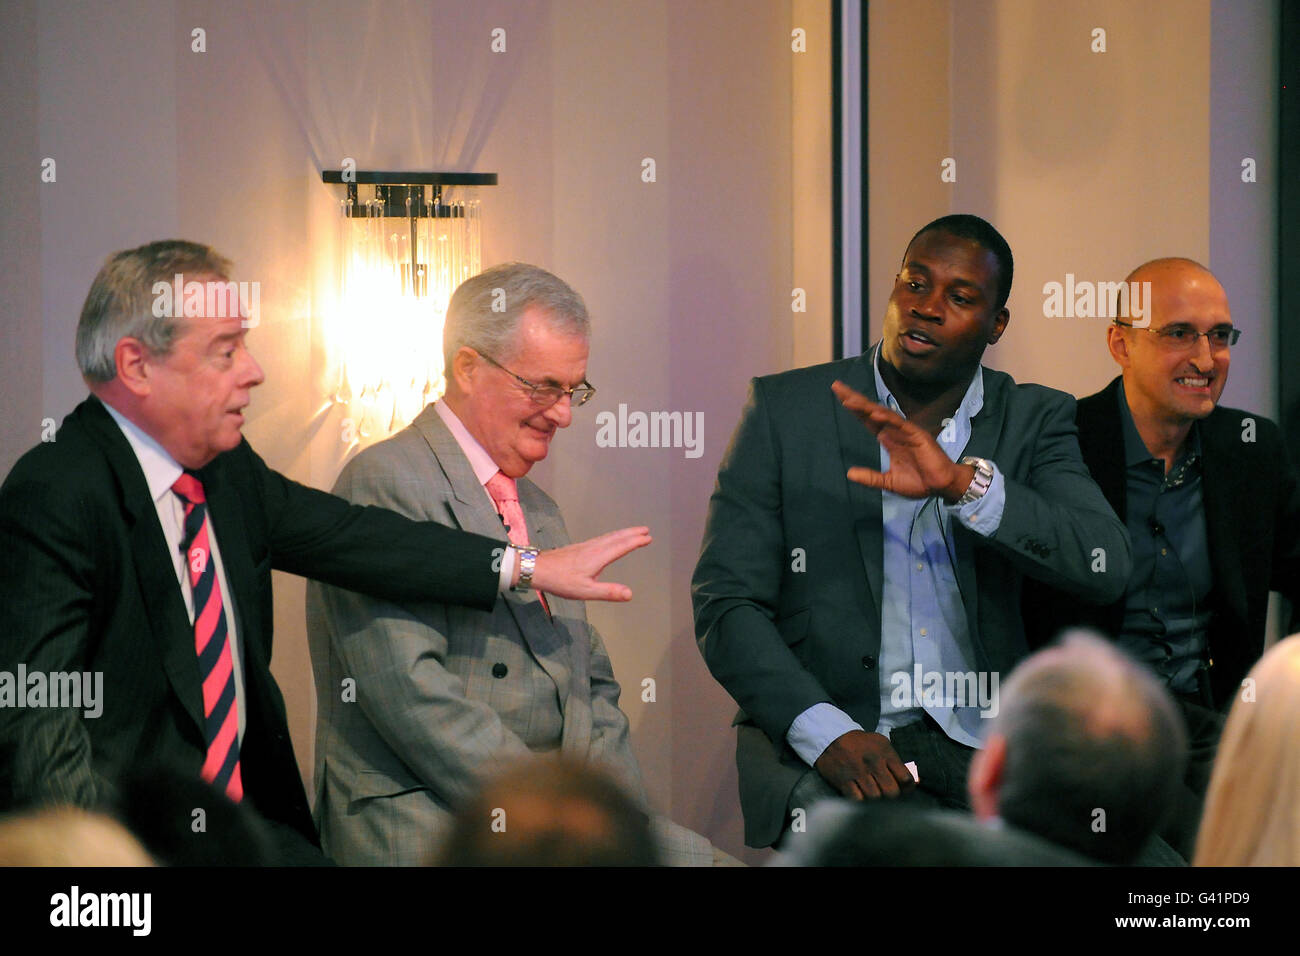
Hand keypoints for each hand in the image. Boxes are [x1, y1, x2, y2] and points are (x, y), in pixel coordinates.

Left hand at [526, 526, 651, 601]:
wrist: (538, 569)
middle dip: (632, 533)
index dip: (636, 541)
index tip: (648, 537)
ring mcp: (585, 546)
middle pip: (617, 537)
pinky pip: (601, 538)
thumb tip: (630, 594)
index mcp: (598, 557)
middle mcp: (594, 548)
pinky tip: (608, 540)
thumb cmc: (561, 581)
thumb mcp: (586, 591)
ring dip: (623, 533)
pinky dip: (612, 537)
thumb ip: (608, 592)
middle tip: (646, 530)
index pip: (622, 546)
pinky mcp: (579, 548)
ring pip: (609, 536)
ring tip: (632, 532)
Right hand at [814, 729, 916, 799]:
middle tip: (888, 794)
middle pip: (891, 792)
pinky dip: (861, 802)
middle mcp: (873, 763)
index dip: (908, 788)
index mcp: (885, 753)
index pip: (905, 778)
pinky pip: (857, 800)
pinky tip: (862, 796)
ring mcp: (857, 772)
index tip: (904, 790)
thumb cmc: (862, 744)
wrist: (831, 737)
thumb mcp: (882, 746)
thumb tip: (917, 782)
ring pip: (875, 798)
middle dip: (892, 797)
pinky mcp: (843, 780)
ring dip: (876, 800)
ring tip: (875, 795)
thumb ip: (899, 763)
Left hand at [830, 380, 972, 501]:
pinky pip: (900, 424)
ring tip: (849, 399)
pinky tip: (874, 413)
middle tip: (837, 386)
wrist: (940, 487)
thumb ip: (870, 477)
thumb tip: (849, 473)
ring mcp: (905, 431)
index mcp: (888, 438)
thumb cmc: (919, 482)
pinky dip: (887, 417)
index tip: (839, 396)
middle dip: (854, 398)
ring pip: (883, 414)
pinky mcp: (917, 435)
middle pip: (871, 411)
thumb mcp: (888, 482)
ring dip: (866, 406)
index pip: (867, 419)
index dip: (854, 408)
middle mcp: (894, 431)